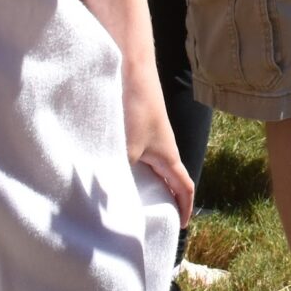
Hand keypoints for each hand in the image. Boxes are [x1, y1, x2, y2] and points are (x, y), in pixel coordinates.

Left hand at [123, 77, 195, 224]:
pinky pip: (136, 154)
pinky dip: (128, 167)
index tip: (181, 224)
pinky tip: (109, 169)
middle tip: (150, 217)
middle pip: (168, 178)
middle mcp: (161, 146)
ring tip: (127, 199)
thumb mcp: (126, 149)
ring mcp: (148, 134)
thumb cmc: (135, 107)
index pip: (184, 186)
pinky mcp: (134, 124)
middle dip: (163, 198)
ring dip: (143, 182)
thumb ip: (118, 175)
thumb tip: (105, 202)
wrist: (129, 66)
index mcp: (168, 155)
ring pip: (150, 166)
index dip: (185, 206)